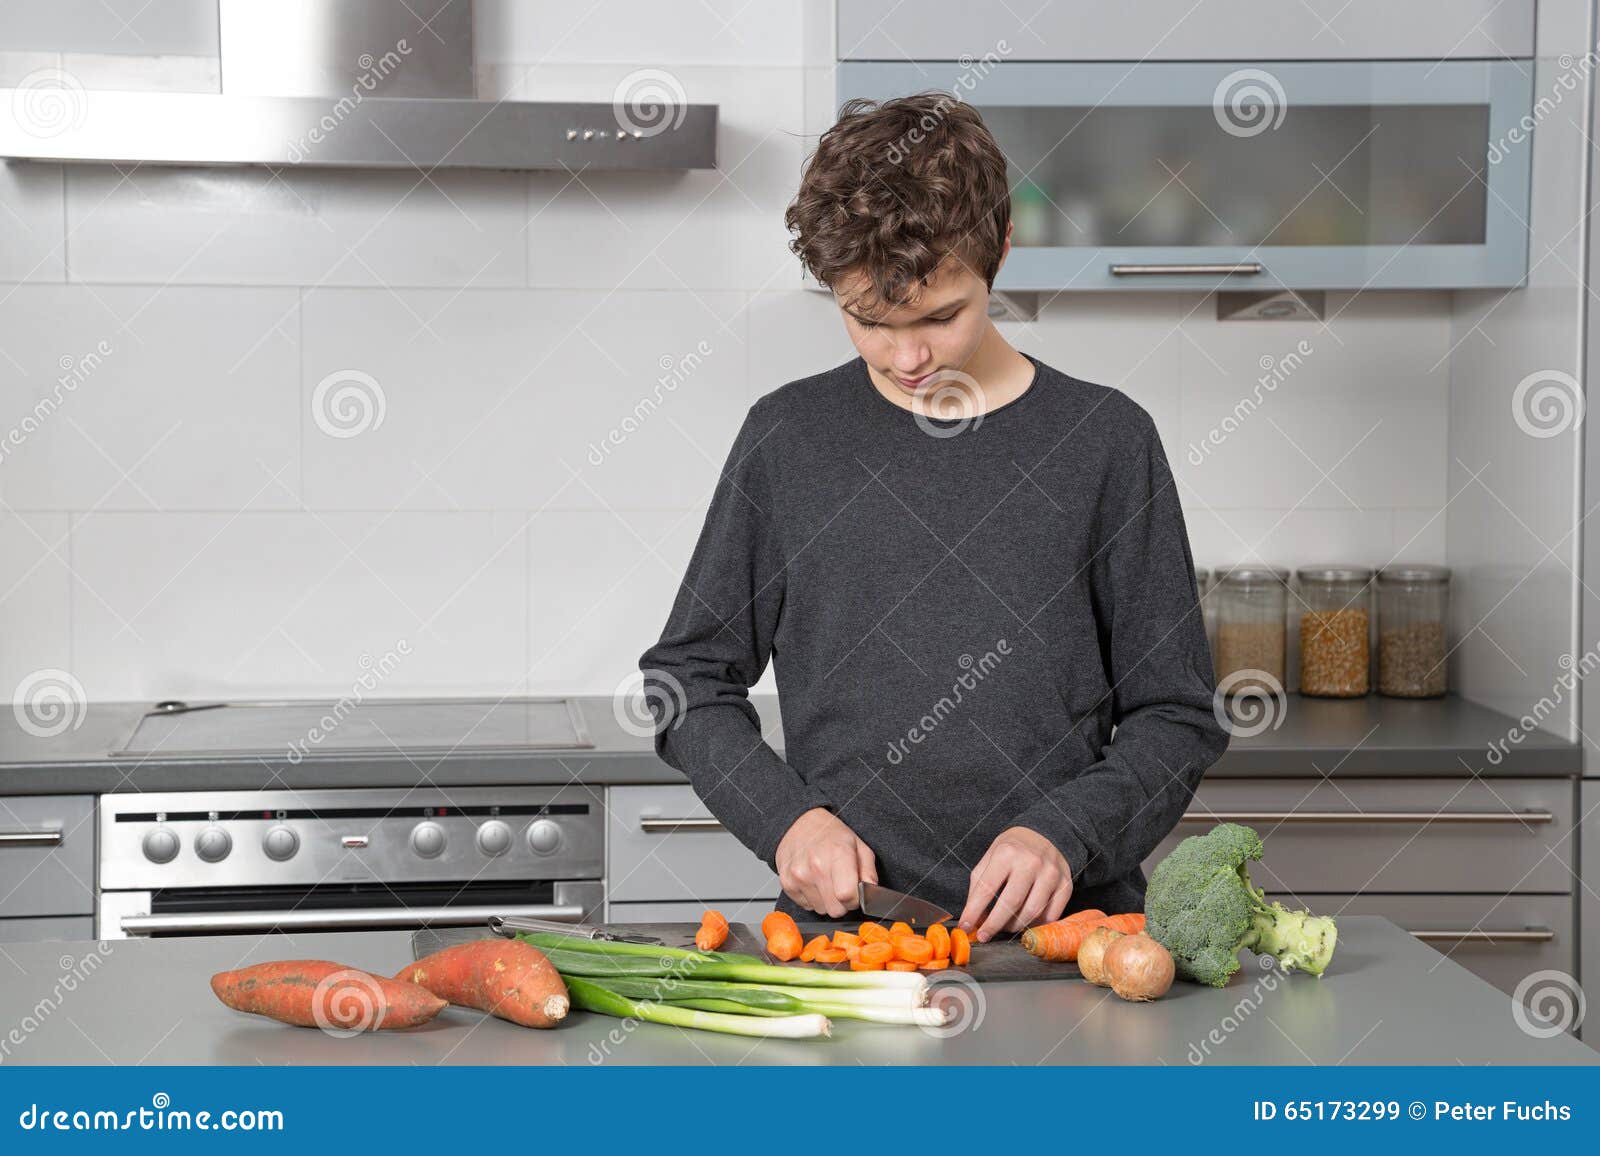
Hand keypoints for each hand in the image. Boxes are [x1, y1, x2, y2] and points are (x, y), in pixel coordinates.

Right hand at [774, 807, 877, 917]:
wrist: (800, 823)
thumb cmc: (831, 835)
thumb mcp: (859, 846)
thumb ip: (869, 872)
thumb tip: (873, 894)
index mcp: (838, 854)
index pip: (848, 896)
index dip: (855, 900)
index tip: (855, 894)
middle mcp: (815, 866)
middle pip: (835, 910)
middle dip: (842, 903)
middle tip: (841, 887)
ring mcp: (798, 875)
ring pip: (821, 910)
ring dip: (826, 901)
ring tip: (825, 880)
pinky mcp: (786, 883)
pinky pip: (806, 906)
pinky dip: (812, 897)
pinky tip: (813, 881)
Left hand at [958, 826, 1071, 941]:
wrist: (1045, 835)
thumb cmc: (1012, 850)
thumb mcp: (990, 857)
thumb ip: (979, 886)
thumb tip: (973, 918)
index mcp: (1007, 853)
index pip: (987, 889)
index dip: (974, 912)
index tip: (965, 927)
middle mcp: (1031, 862)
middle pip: (1010, 904)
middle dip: (994, 925)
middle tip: (984, 936)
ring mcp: (1051, 874)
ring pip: (1031, 913)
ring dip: (1014, 926)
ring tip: (1005, 926)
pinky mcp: (1065, 886)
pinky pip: (1050, 916)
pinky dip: (1035, 925)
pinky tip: (1025, 921)